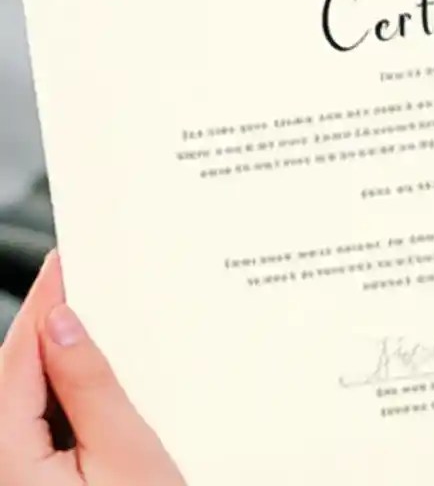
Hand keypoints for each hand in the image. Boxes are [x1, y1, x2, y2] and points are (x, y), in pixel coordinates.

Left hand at [0, 251, 186, 485]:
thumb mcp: (128, 453)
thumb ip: (90, 384)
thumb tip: (64, 322)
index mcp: (7, 460)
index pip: (17, 360)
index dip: (42, 305)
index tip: (64, 262)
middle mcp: (0, 467)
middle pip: (12, 376)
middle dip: (46, 326)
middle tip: (82, 278)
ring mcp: (15, 476)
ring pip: (23, 399)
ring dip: (56, 360)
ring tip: (93, 320)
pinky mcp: (33, 482)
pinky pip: (37, 424)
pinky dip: (63, 394)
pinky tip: (92, 377)